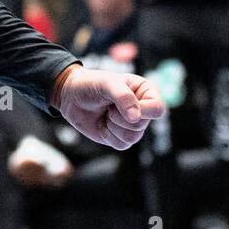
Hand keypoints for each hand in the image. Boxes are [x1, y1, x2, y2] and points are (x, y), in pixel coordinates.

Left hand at [50, 65, 164, 150]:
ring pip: (133, 137)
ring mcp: (133, 124)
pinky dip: (109, 136)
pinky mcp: (121, 137)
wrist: (71, 96)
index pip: (157, 108)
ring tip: (106, 113)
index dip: (143, 111)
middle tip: (108, 106)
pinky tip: (103, 124)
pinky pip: (123, 145)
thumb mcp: (106, 83)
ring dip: (114, 127)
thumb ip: (123, 97)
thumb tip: (136, 118)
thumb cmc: (91, 84)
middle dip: (120, 117)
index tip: (120, 106)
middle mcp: (143, 108)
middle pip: (143, 124)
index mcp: (145, 91)